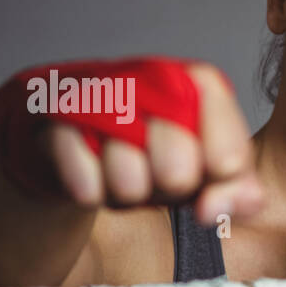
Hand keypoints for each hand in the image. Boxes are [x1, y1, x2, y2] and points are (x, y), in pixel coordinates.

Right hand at [0, 56, 262, 223]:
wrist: (75, 171)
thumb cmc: (152, 167)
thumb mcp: (206, 180)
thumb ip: (236, 191)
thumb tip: (228, 205)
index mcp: (181, 84)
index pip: (207, 87)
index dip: (224, 138)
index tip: (226, 172)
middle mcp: (137, 81)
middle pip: (173, 143)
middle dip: (176, 182)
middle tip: (168, 186)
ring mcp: (89, 98)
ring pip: (125, 164)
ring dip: (129, 192)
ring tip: (128, 188)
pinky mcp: (49, 120)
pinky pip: (75, 160)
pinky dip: (89, 186)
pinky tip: (92, 192)